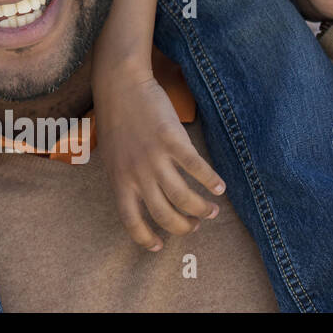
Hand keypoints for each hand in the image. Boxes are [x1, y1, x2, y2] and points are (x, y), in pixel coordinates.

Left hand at [93, 65, 225, 250]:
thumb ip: (124, 177)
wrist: (120, 86)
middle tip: (195, 225)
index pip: (130, 219)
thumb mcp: (111, 155)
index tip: (159, 246)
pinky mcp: (172, 140)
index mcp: (118, 179)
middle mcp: (136, 173)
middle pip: (164, 214)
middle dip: (183, 226)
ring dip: (201, 209)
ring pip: (183, 197)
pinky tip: (220, 186)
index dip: (145, 237)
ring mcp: (154, 157)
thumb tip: (139, 198)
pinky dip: (212, 181)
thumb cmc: (116, 120)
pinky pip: (197, 168)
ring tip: (212, 211)